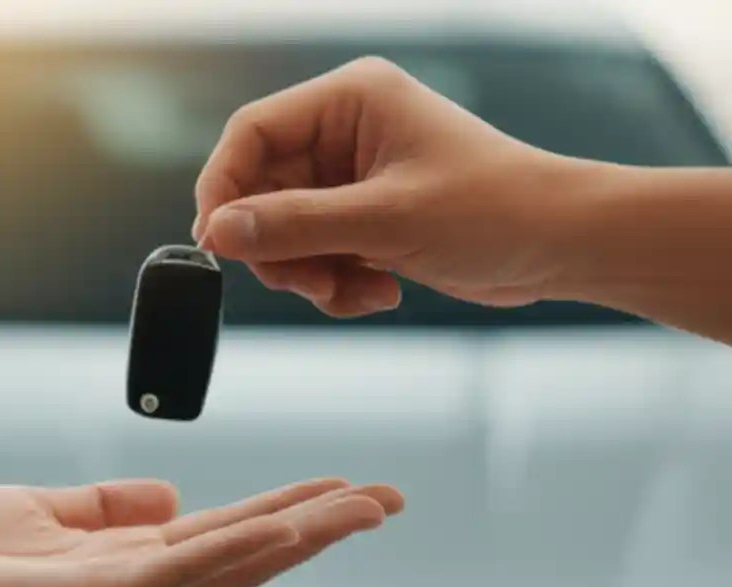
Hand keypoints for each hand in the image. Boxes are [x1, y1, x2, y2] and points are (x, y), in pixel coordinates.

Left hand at [0, 478, 402, 586]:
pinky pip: (179, 571)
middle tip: (389, 499)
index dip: (289, 512)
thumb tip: (168, 494)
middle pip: (247, 554)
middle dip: (318, 529)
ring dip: (299, 536)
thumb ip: (107, 505)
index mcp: (128, 564)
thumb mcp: (43, 509)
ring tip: (359, 507)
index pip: (226, 534)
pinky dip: (237, 549)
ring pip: (230, 564)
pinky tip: (283, 527)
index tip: (346, 490)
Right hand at [193, 57, 581, 315]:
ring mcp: (353, 176)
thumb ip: (294, 225)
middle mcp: (345, 130)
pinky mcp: (365, 216)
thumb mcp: (386, 219)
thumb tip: (218, 232)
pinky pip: (315, 253)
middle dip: (279, 248)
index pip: (251, 133)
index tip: (217, 243)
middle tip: (306, 282)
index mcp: (350, 99)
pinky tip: (377, 293)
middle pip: (261, 190)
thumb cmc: (496, 209)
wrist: (563, 245)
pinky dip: (334, 282)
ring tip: (355, 291)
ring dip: (310, 273)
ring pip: (284, 231)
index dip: (224, 188)